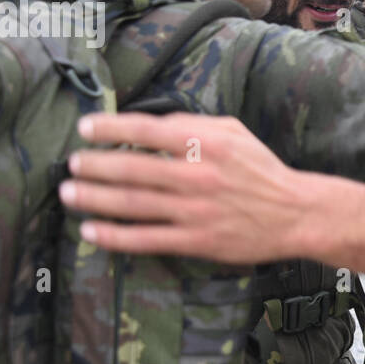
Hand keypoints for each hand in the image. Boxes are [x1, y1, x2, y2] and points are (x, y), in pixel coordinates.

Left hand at [58, 113, 317, 261]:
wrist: (295, 214)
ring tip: (69, 193)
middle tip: (70, 164)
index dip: (110, 128)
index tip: (85, 128)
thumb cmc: (261, 170)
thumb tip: (152, 122)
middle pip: (132, 169)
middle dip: (94, 166)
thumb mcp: (233, 131)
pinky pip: (146, 239)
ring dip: (94, 198)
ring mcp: (194, 211)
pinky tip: (90, 231)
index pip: (147, 130)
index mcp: (206, 144)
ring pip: (132, 204)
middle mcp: (197, 176)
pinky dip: (114, 236)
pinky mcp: (196, 241)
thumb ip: (193, 123)